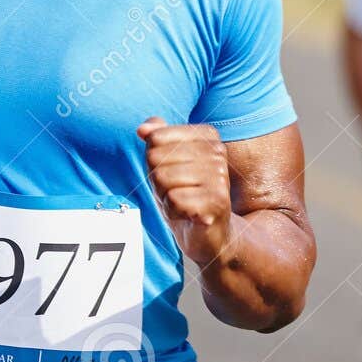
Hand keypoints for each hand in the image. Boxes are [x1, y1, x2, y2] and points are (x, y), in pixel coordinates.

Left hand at [138, 118, 232, 266]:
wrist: (208, 233)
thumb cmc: (185, 192)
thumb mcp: (166, 162)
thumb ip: (156, 137)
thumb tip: (142, 129)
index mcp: (206, 135)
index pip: (155, 138)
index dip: (154, 160)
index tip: (172, 172)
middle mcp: (217, 152)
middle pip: (156, 158)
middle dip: (158, 180)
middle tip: (176, 191)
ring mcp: (219, 176)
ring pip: (162, 177)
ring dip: (165, 196)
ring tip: (182, 202)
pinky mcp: (217, 201)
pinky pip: (174, 199)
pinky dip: (173, 211)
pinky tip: (187, 214)